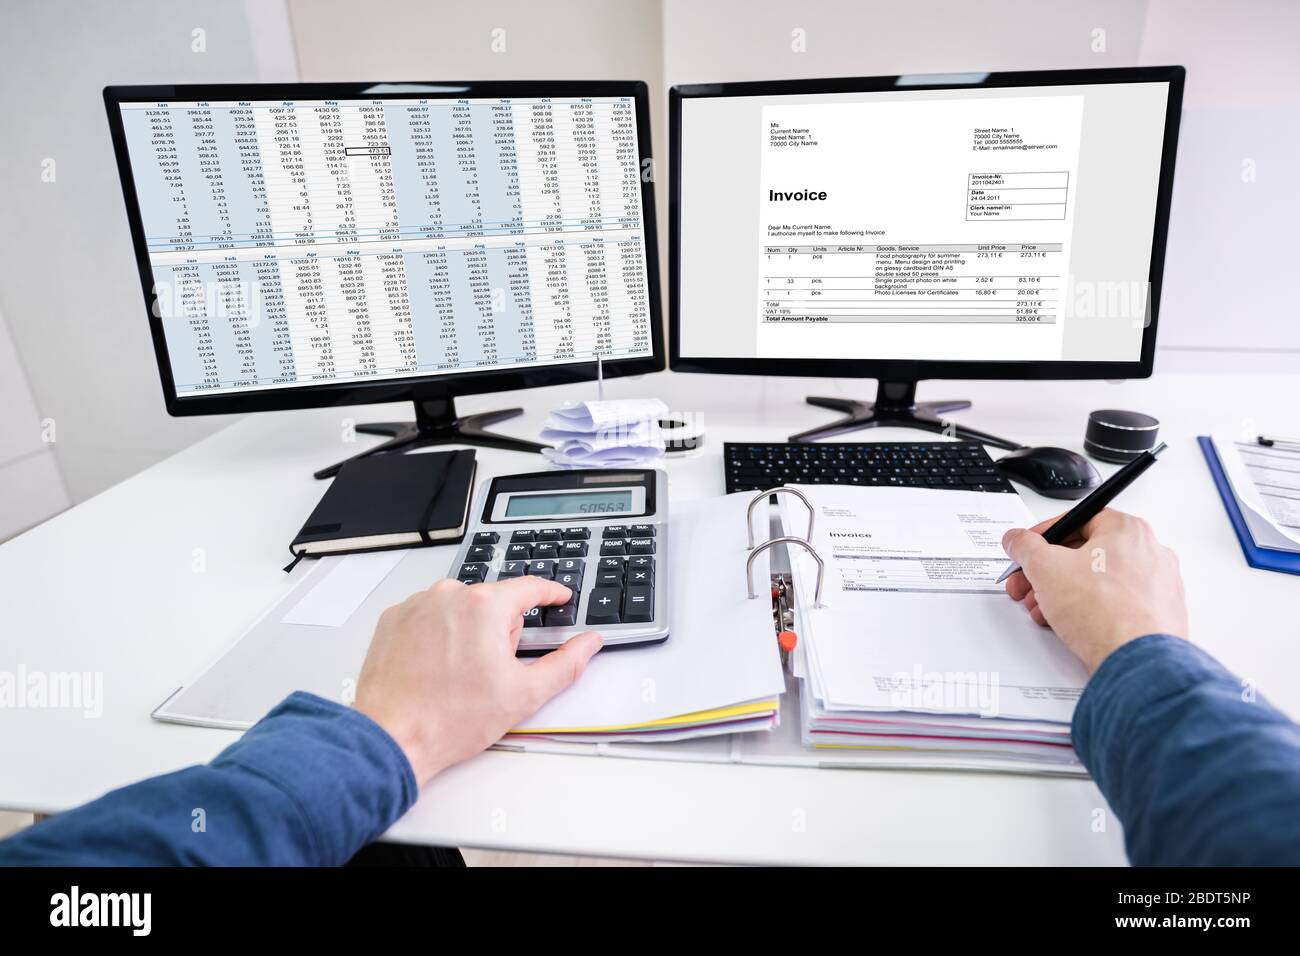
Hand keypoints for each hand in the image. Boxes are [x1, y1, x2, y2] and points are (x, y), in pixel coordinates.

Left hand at [354, 577, 601, 783]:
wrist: (391, 737)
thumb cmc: (449, 720)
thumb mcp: (523, 694)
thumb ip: (566, 664)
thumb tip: (587, 645)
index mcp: (485, 606)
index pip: (530, 586)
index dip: (551, 593)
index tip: (558, 596)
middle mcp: (449, 595)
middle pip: (493, 602)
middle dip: (501, 630)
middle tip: (492, 671)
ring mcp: (417, 605)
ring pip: (460, 608)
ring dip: (468, 631)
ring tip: (460, 674)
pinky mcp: (394, 619)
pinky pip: (429, 616)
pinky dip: (437, 635)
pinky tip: (436, 667)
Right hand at [1001, 508, 1187, 673]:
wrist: (1135, 661)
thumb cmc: (1105, 613)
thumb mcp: (1044, 567)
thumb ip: (1024, 546)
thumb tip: (1017, 539)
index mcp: (1129, 530)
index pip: (1078, 520)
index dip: (1044, 535)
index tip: (1028, 548)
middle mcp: (1149, 553)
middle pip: (1085, 553)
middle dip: (1048, 571)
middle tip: (1028, 583)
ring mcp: (1156, 585)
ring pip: (1098, 581)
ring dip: (1062, 592)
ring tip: (1043, 609)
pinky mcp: (1156, 614)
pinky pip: (1114, 604)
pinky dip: (1088, 610)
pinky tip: (1067, 623)